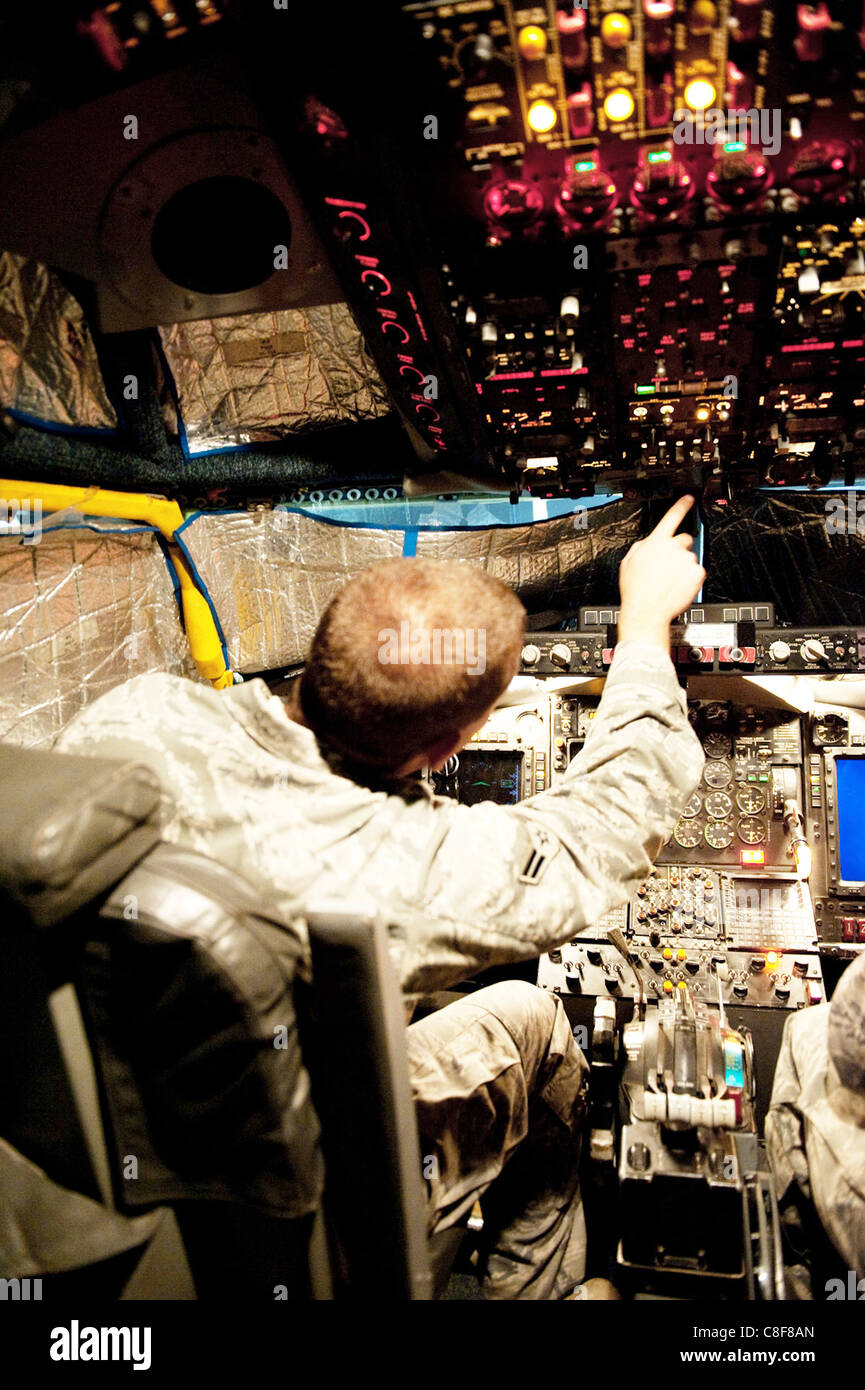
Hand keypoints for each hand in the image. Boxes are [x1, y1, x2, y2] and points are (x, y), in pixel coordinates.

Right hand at [617, 495, 705, 647]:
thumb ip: (641, 547)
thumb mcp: (628, 562)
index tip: (689, 498)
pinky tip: (677, 586)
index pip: (672, 516)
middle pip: (684, 540)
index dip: (682, 505)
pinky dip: (690, 578)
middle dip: (679, 549)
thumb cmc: (636, 590)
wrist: (647, 611)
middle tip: (669, 566)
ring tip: (669, 581)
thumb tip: (649, 543)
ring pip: (690, 558)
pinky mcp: (697, 573)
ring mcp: (687, 560)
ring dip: (683, 567)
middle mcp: (673, 547)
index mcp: (655, 541)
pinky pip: (697, 571)